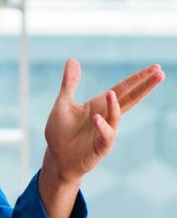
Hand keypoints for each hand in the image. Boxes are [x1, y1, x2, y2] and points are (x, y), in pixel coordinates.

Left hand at [38, 59, 164, 217]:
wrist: (57, 158)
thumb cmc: (60, 133)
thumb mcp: (63, 104)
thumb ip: (69, 83)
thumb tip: (72, 59)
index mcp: (100, 105)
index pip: (123, 89)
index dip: (138, 78)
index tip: (155, 67)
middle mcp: (107, 117)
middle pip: (129, 99)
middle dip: (144, 87)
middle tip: (160, 74)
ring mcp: (105, 133)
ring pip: (116, 117)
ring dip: (114, 106)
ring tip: (112, 94)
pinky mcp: (100, 147)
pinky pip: (105, 136)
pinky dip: (102, 127)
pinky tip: (96, 119)